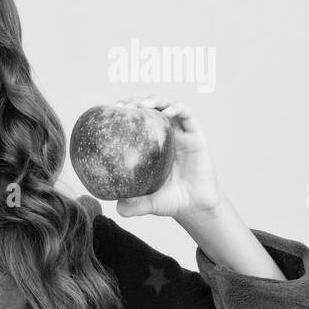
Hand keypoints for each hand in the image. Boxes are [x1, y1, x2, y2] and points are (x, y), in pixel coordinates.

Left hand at [112, 95, 224, 219]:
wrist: (194, 207)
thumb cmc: (168, 201)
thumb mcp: (143, 202)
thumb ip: (129, 205)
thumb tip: (115, 208)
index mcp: (149, 145)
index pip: (135, 121)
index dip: (124, 112)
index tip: (111, 110)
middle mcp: (164, 136)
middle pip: (150, 108)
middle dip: (136, 100)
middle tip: (124, 105)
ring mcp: (181, 134)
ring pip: (168, 105)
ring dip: (155, 99)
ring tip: (143, 104)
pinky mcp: (196, 136)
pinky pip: (188, 115)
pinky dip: (176, 108)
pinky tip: (166, 112)